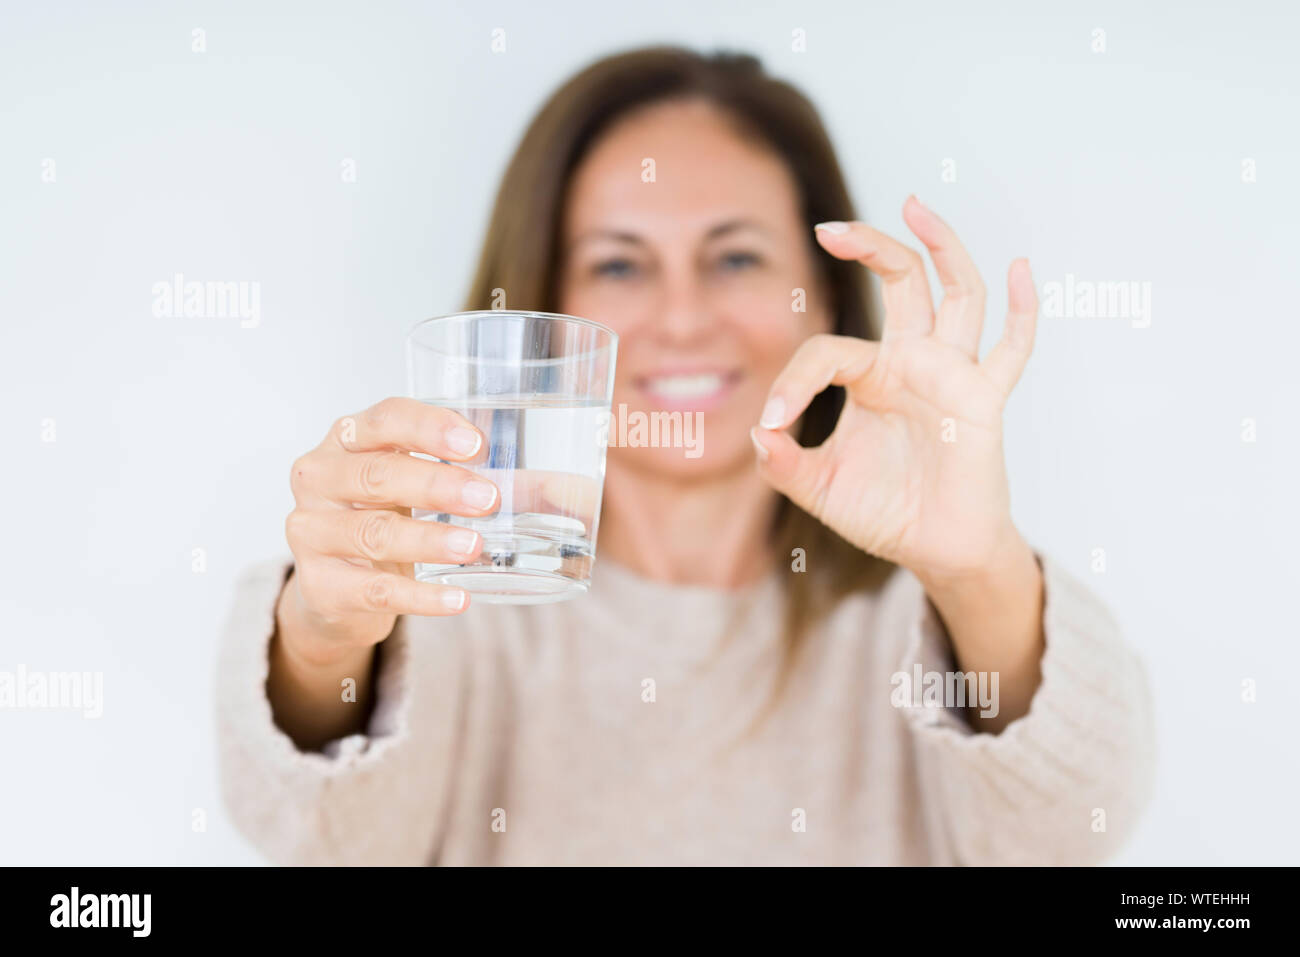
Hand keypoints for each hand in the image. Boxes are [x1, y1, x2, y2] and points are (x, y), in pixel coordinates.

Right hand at [279, 397, 500, 664]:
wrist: (331, 590)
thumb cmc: (379, 516)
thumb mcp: (405, 483)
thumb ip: (450, 469)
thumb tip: (540, 482)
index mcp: (346, 439)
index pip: (385, 419)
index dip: (431, 428)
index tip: (477, 445)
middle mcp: (319, 479)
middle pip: (378, 475)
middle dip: (438, 486)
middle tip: (488, 500)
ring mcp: (311, 533)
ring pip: (375, 533)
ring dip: (430, 540)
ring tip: (474, 546)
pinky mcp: (319, 585)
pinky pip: (375, 591)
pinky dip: (422, 597)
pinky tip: (458, 599)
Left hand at [750, 196, 1038, 582]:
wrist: (933, 550)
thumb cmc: (883, 512)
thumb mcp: (818, 487)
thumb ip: (784, 465)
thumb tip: (760, 433)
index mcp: (872, 377)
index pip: (827, 352)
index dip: (793, 381)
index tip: (775, 422)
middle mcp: (914, 362)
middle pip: (901, 281)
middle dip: (869, 247)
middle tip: (829, 227)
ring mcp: (952, 375)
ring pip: (958, 294)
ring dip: (941, 247)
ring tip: (914, 206)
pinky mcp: (983, 400)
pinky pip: (1012, 349)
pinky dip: (1022, 309)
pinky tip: (1020, 268)